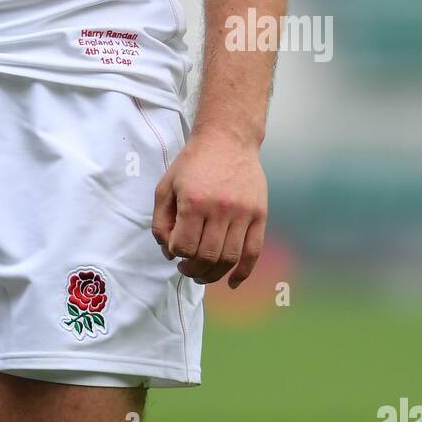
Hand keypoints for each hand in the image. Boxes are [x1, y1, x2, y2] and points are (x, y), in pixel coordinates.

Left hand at [151, 128, 266, 287]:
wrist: (227, 139)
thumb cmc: (192, 163)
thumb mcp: (166, 186)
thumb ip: (161, 220)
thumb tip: (169, 253)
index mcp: (194, 202)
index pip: (185, 246)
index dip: (177, 254)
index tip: (175, 250)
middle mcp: (221, 209)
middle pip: (207, 256)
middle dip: (193, 270)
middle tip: (187, 269)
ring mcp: (243, 213)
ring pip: (230, 258)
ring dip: (214, 274)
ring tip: (202, 274)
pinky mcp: (260, 215)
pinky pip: (253, 252)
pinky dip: (243, 272)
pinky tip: (231, 282)